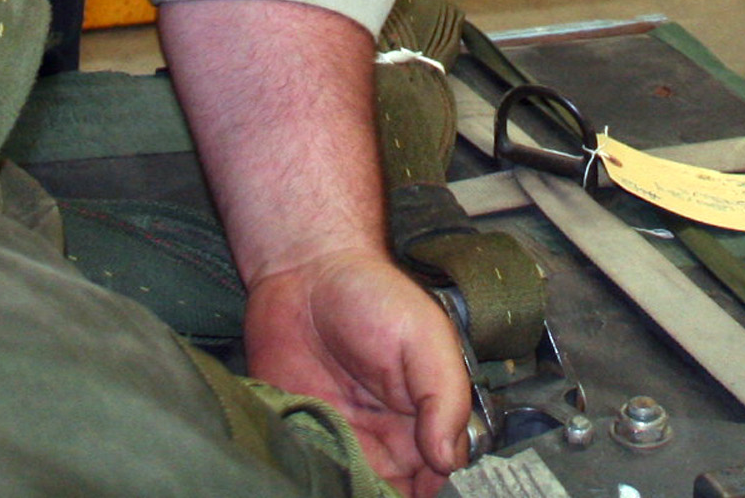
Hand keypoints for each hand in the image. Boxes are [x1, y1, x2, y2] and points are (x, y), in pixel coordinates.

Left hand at [242, 248, 472, 495]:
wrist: (304, 269)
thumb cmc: (373, 293)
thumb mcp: (424, 336)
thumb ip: (444, 396)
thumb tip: (448, 459)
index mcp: (419, 423)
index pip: (428, 482)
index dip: (419, 492)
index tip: (402, 489)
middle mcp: (379, 439)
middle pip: (384, 492)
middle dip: (374, 495)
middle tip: (360, 480)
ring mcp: (336, 438)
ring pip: (342, 486)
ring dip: (337, 487)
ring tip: (333, 470)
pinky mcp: (295, 431)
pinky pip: (303, 468)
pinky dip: (301, 478)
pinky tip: (303, 472)